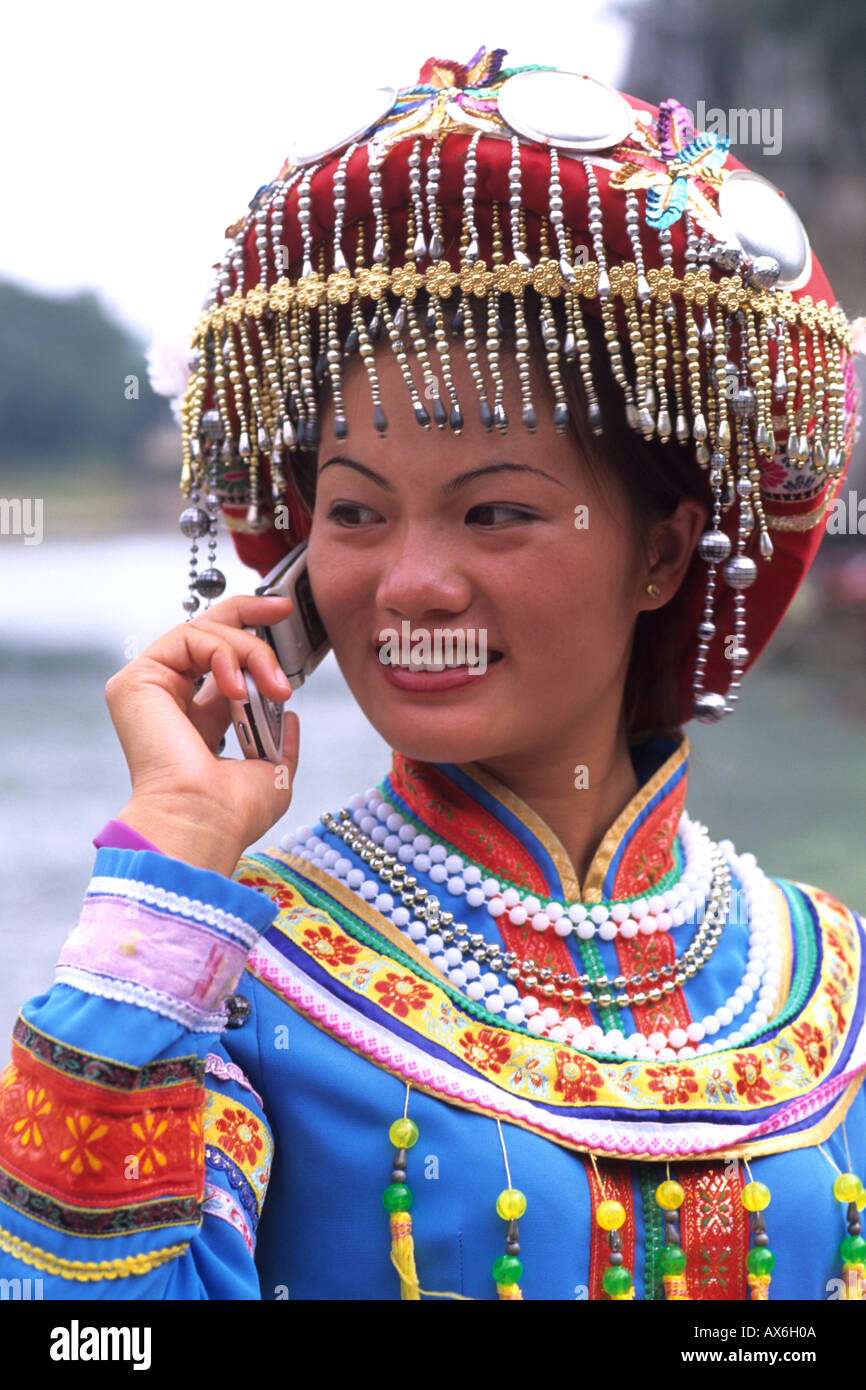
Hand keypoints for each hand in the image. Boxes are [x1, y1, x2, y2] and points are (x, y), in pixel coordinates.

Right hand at [104, 594, 299, 874]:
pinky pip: (187, 639)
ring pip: (204, 634)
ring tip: (273, 685)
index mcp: (197, 719)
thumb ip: (280, 741)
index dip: (250, 636)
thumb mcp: (273, 772)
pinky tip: (239, 688)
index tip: (283, 619)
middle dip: (247, 613)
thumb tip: (287, 715)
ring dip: (249, 651)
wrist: (203, 821)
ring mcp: (151, 688)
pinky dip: (223, 654)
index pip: (220, 661)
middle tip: (281, 609)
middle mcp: (170, 698)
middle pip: (204, 632)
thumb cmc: (230, 812)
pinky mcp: (136, 681)